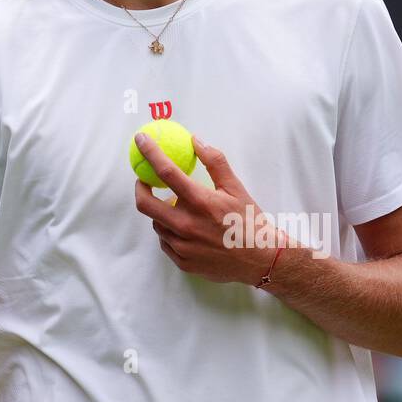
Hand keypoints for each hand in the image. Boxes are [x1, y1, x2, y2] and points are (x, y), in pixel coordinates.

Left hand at [132, 132, 286, 284]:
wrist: (261, 260)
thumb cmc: (249, 221)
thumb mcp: (235, 188)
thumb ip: (215, 162)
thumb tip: (195, 140)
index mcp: (200, 202)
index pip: (166, 172)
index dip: (150, 152)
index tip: (141, 140)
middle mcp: (187, 225)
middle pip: (145, 203)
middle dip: (140, 187)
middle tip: (145, 181)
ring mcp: (183, 246)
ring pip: (156, 223)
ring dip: (159, 211)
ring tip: (174, 206)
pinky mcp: (183, 262)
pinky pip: (165, 242)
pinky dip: (169, 231)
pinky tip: (182, 228)